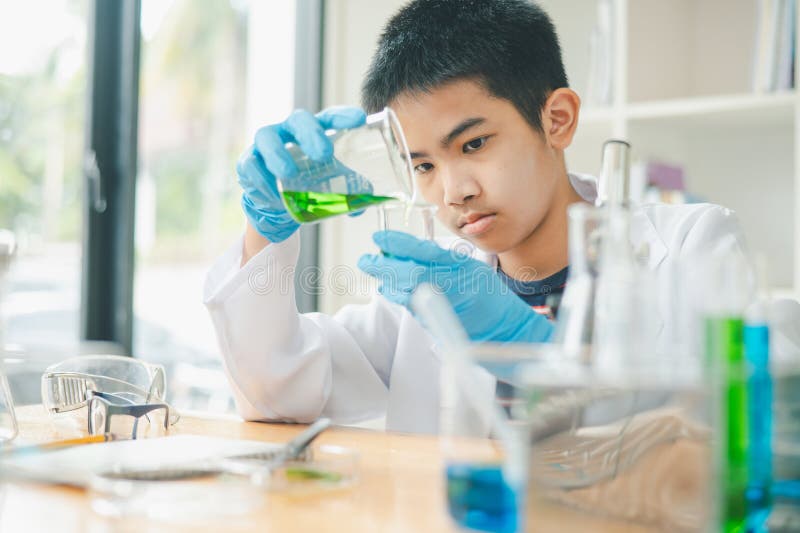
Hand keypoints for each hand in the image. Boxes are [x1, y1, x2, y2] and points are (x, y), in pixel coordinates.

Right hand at [237, 106, 366, 242]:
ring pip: (267, 137)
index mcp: (315, 131)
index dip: (344, 116)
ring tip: (289, 173)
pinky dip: (261, 179)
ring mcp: (267, 143)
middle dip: (311, 134)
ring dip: (278, 154)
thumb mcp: (329, 181)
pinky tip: (272, 194)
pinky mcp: (248, 160)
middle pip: (298, 120)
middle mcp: (290, 130)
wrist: (275, 199)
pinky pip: (251, 165)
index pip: (330, 117)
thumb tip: (361, 207)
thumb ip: (347, 191)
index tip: (360, 120)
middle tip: (324, 154)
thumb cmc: (306, 180)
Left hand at [358, 231, 553, 342]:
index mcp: (463, 268)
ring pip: (407, 293)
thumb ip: (443, 260)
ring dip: (386, 282)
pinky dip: (397, 296)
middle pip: (410, 274)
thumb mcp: (471, 268)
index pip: (425, 252)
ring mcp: (445, 308)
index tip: (379, 239)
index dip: (399, 244)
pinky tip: (388, 289)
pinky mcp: (439, 325)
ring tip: (375, 273)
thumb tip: (407, 253)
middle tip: (366, 259)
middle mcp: (454, 287)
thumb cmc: (489, 296)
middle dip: (384, 266)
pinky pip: (412, 308)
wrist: (506, 330)